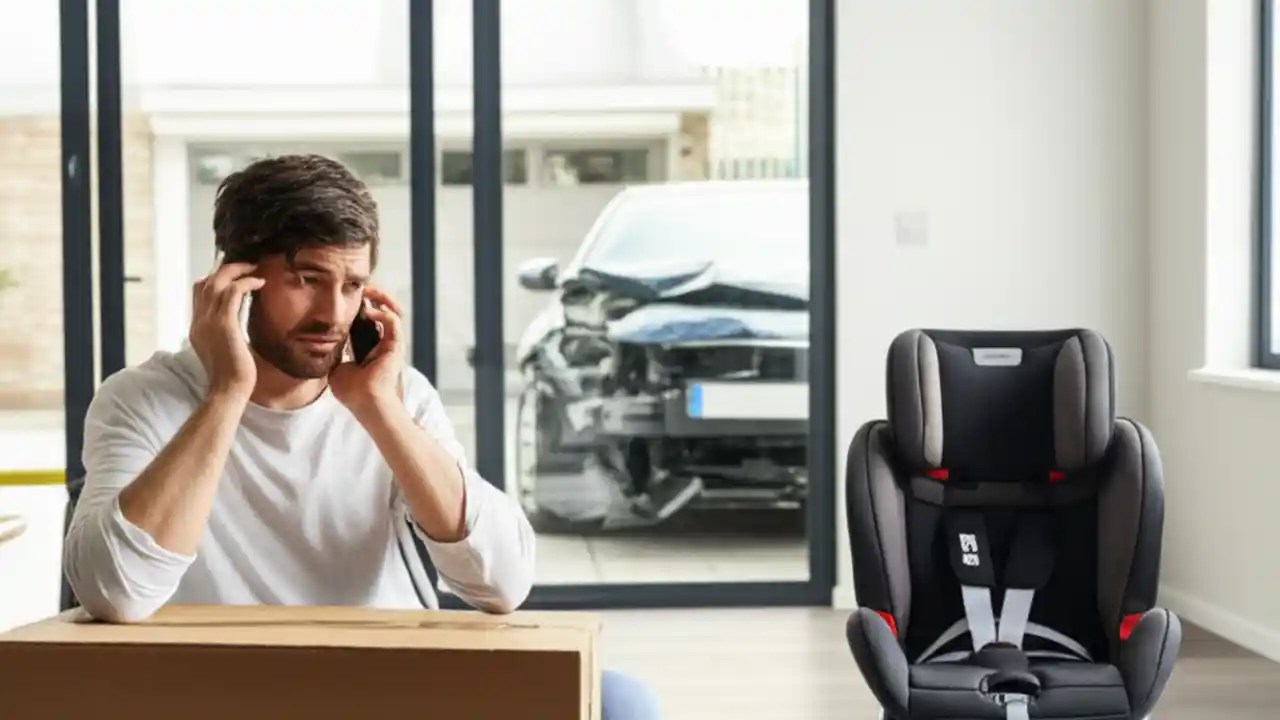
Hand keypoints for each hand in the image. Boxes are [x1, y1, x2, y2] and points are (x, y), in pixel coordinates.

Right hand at [189, 262, 262, 400]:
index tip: (236, 275)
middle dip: (226, 270)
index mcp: (197, 328)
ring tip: (254, 268)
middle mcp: (199, 322)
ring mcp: (209, 322)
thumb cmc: (233, 376)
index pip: (199, 293)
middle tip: (247, 265)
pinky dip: (246, 282)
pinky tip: (260, 282)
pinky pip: (233, 292)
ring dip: (237, 271)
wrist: (229, 391)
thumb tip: (238, 324)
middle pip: (205, 283)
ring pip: (217, 282)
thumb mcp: (225, 350)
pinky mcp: (224, 324)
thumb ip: (226, 333)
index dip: (216, 279)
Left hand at [330, 286, 404, 416]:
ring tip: (368, 291)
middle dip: (372, 296)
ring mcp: (390, 343)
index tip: (346, 297)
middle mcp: (381, 342)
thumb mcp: (335, 367)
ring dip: (381, 298)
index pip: (365, 319)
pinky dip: (382, 312)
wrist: (364, 401)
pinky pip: (392, 320)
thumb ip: (332, 354)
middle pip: (380, 310)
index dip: (358, 306)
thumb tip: (319, 345)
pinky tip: (369, 312)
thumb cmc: (351, 391)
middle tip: (360, 288)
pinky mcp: (395, 345)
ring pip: (390, 311)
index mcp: (368, 346)